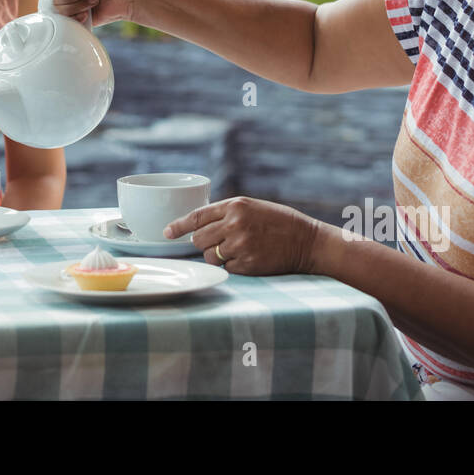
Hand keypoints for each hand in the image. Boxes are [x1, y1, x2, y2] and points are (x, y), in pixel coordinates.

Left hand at [164, 196, 320, 274]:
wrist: (307, 240)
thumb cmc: (279, 222)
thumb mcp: (252, 207)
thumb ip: (226, 213)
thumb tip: (198, 226)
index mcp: (235, 206)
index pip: (197, 216)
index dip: (178, 226)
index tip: (166, 232)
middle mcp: (234, 224)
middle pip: (198, 239)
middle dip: (203, 243)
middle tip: (219, 242)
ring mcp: (240, 246)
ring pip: (209, 256)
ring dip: (217, 256)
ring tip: (238, 249)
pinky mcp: (247, 264)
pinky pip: (225, 268)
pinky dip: (232, 266)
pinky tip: (248, 258)